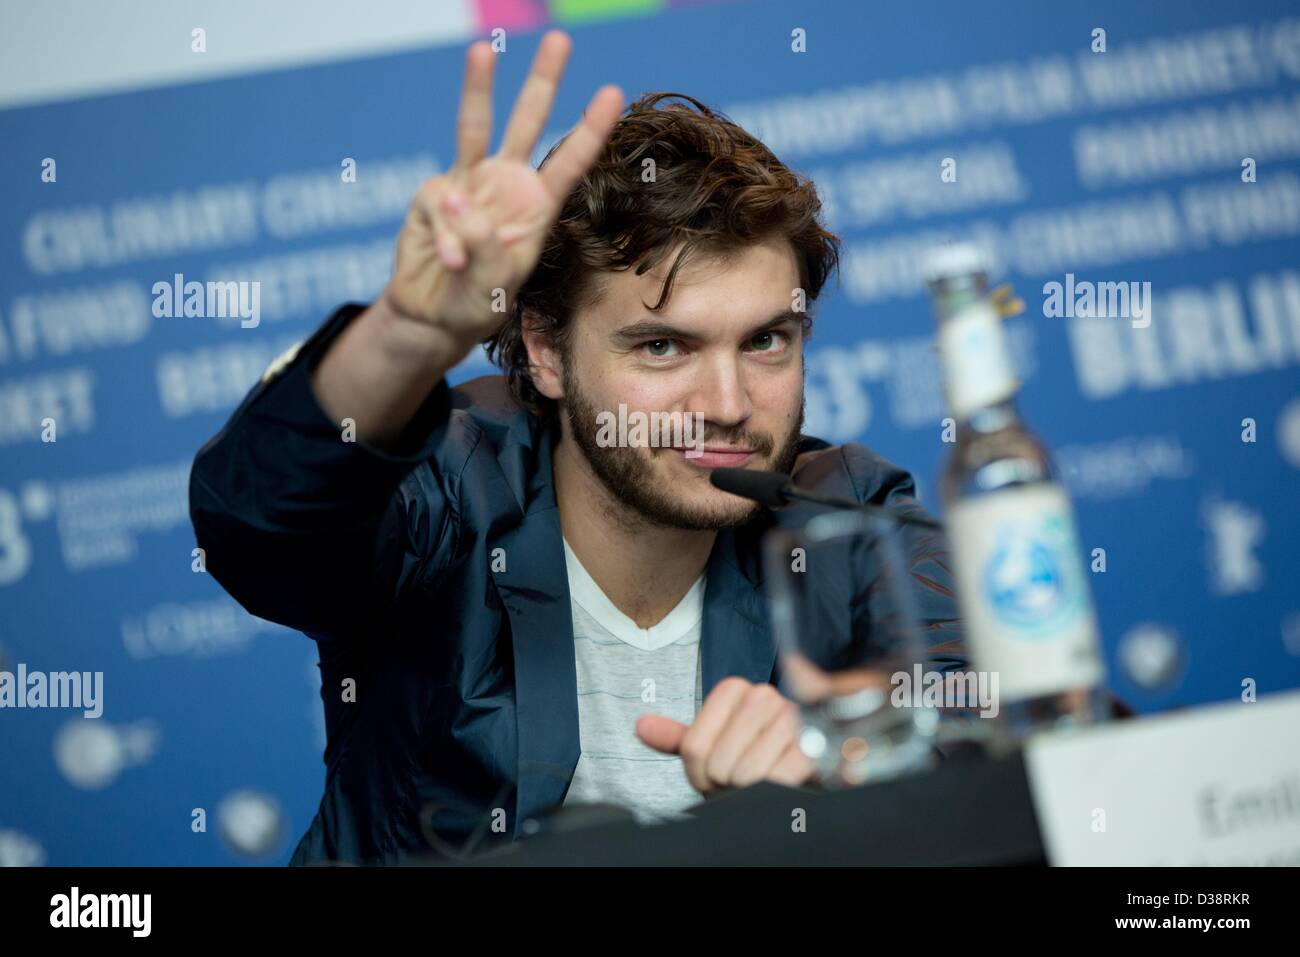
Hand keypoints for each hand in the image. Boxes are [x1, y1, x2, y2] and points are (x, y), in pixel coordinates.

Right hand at [384, 30, 623, 346]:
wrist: (436, 316)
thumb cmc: (478, 301)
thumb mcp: (494, 284)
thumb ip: (484, 246)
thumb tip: (459, 202)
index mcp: (537, 207)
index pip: (569, 162)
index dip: (590, 129)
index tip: (612, 94)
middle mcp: (506, 186)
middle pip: (527, 123)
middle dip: (543, 81)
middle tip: (560, 39)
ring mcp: (467, 185)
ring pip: (474, 127)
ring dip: (479, 87)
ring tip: (481, 50)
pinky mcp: (434, 196)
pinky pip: (441, 204)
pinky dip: (448, 236)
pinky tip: (452, 262)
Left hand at [636, 677, 816, 795]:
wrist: (803, 764)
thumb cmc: (754, 753)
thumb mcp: (714, 743)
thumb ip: (679, 737)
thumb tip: (641, 726)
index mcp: (734, 689)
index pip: (693, 746)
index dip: (699, 771)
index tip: (715, 770)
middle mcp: (763, 696)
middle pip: (716, 761)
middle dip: (724, 783)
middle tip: (739, 778)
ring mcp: (791, 718)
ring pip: (744, 773)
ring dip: (748, 790)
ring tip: (759, 779)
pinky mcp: (812, 745)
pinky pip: (775, 779)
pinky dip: (773, 790)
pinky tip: (780, 781)